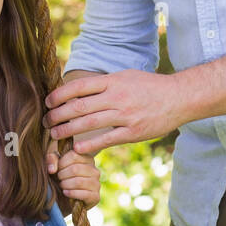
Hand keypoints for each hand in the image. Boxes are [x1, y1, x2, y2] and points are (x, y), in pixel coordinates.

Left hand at [44, 70, 182, 154]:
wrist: (179, 98)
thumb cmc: (150, 86)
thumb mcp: (126, 76)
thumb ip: (105, 83)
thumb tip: (81, 87)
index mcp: (113, 81)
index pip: (79, 86)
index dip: (60, 94)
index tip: (48, 102)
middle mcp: (117, 97)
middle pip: (79, 106)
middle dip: (58, 114)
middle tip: (46, 121)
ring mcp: (125, 115)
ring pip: (89, 123)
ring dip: (68, 130)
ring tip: (55, 135)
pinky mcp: (133, 132)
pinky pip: (107, 139)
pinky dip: (90, 144)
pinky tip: (77, 148)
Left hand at [47, 146, 100, 207]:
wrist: (69, 200)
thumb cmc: (63, 178)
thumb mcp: (56, 165)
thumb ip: (51, 159)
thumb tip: (52, 169)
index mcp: (87, 159)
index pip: (74, 155)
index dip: (62, 162)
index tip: (57, 168)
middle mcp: (95, 170)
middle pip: (75, 169)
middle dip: (62, 175)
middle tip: (58, 178)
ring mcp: (96, 183)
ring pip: (78, 182)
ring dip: (65, 184)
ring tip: (62, 185)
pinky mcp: (95, 196)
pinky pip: (82, 194)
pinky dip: (71, 193)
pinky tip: (65, 192)